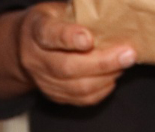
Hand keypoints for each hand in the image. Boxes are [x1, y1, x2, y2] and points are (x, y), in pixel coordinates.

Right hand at [17, 3, 135, 105]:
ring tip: (125, 64)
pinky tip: (113, 76)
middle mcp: (35, 59)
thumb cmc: (53, 22)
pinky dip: (102, 89)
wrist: (26, 47)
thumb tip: (113, 10)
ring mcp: (43, 81)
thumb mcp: (59, 8)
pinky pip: (81, 99)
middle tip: (128, 55)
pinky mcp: (54, 95)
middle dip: (102, 63)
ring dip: (106, 77)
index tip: (89, 39)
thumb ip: (81, 11)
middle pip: (67, 67)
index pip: (49, 34)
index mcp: (36, 30)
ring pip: (77, 87)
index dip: (69, 38)